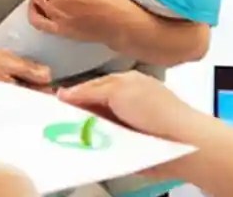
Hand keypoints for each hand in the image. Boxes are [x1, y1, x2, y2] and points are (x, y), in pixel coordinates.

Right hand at [59, 71, 206, 146]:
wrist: (181, 142)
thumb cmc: (157, 111)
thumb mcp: (118, 90)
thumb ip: (90, 91)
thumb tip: (66, 93)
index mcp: (123, 83)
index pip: (89, 87)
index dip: (71, 95)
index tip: (52, 104)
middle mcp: (123, 104)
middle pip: (89, 109)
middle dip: (73, 115)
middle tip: (54, 122)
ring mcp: (124, 127)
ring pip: (93, 129)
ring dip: (82, 133)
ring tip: (65, 137)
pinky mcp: (126, 148)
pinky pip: (102, 146)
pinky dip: (93, 147)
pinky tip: (84, 149)